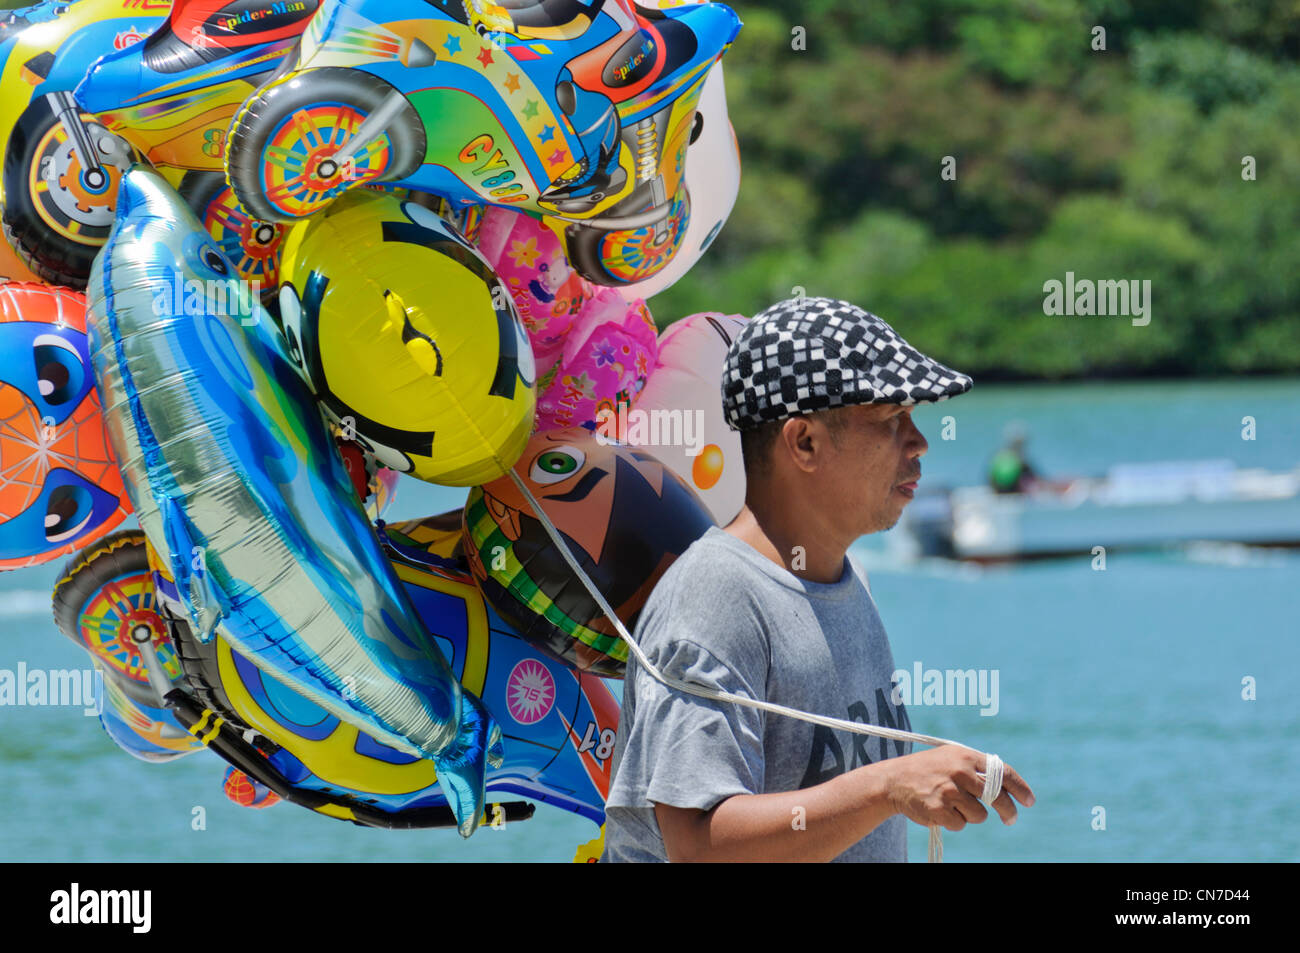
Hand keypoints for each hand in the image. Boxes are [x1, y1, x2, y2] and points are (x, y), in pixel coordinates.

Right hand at [880, 745, 1033, 831]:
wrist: (893, 780)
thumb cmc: (927, 770)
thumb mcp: (952, 759)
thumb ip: (977, 769)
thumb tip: (1008, 787)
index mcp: (965, 756)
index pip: (1002, 772)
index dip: (1020, 788)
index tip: (1029, 801)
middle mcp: (959, 771)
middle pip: (997, 797)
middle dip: (1008, 811)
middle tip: (1010, 819)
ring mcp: (949, 790)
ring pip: (979, 815)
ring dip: (970, 815)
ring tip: (953, 805)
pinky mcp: (939, 809)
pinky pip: (961, 824)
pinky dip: (954, 822)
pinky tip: (940, 811)